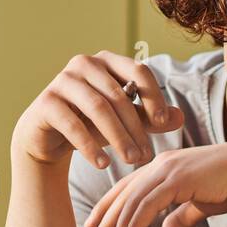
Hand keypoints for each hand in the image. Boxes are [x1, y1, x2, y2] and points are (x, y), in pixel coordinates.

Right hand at [12, 50, 183, 168]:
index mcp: (107, 61)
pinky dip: (90, 146)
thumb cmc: (91, 125)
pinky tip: (104, 165)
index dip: (153, 95)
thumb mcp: (125, 123)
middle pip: (118, 94)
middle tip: (147, 155)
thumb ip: (150, 118)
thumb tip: (180, 118)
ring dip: (118, 137)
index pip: (138, 70)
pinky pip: (72, 124)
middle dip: (136, 127)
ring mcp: (62, 81)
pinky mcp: (46, 102)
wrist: (48, 139)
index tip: (163, 122)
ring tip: (131, 160)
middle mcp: (84, 64)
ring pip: (98, 108)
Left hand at [83, 141, 226, 226]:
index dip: (110, 207)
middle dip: (106, 224)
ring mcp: (167, 170)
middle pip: (124, 196)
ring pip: (131, 203)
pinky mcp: (176, 179)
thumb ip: (182, 216)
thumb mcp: (201, 204)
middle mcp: (161, 164)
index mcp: (165, 167)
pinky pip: (146, 207)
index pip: (129, 188)